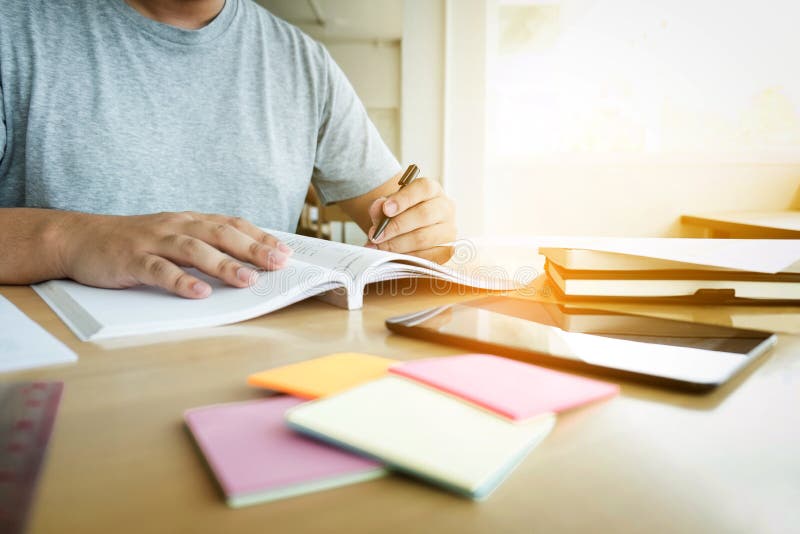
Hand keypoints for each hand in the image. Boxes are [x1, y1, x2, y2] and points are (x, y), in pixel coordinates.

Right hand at [56, 211, 291, 297]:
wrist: (80, 238)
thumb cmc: (135, 243)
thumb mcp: (173, 237)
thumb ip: (204, 246)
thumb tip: (246, 265)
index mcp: (189, 220)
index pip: (232, 224)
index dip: (260, 237)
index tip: (285, 252)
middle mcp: (176, 226)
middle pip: (220, 234)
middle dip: (253, 249)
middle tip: (279, 264)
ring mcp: (153, 242)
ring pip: (194, 250)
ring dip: (223, 265)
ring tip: (248, 280)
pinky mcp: (131, 260)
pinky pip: (159, 270)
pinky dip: (180, 281)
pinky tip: (199, 293)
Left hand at [365, 177, 455, 263]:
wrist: (409, 232)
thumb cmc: (400, 215)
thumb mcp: (388, 207)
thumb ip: (381, 206)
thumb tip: (378, 207)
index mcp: (433, 190)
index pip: (424, 188)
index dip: (404, 199)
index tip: (386, 209)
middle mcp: (445, 208)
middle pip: (424, 215)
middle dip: (397, 226)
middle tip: (377, 235)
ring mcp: (448, 230)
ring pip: (424, 238)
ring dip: (398, 244)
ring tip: (380, 247)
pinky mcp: (447, 251)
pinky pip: (427, 257)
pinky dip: (407, 257)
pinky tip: (394, 256)